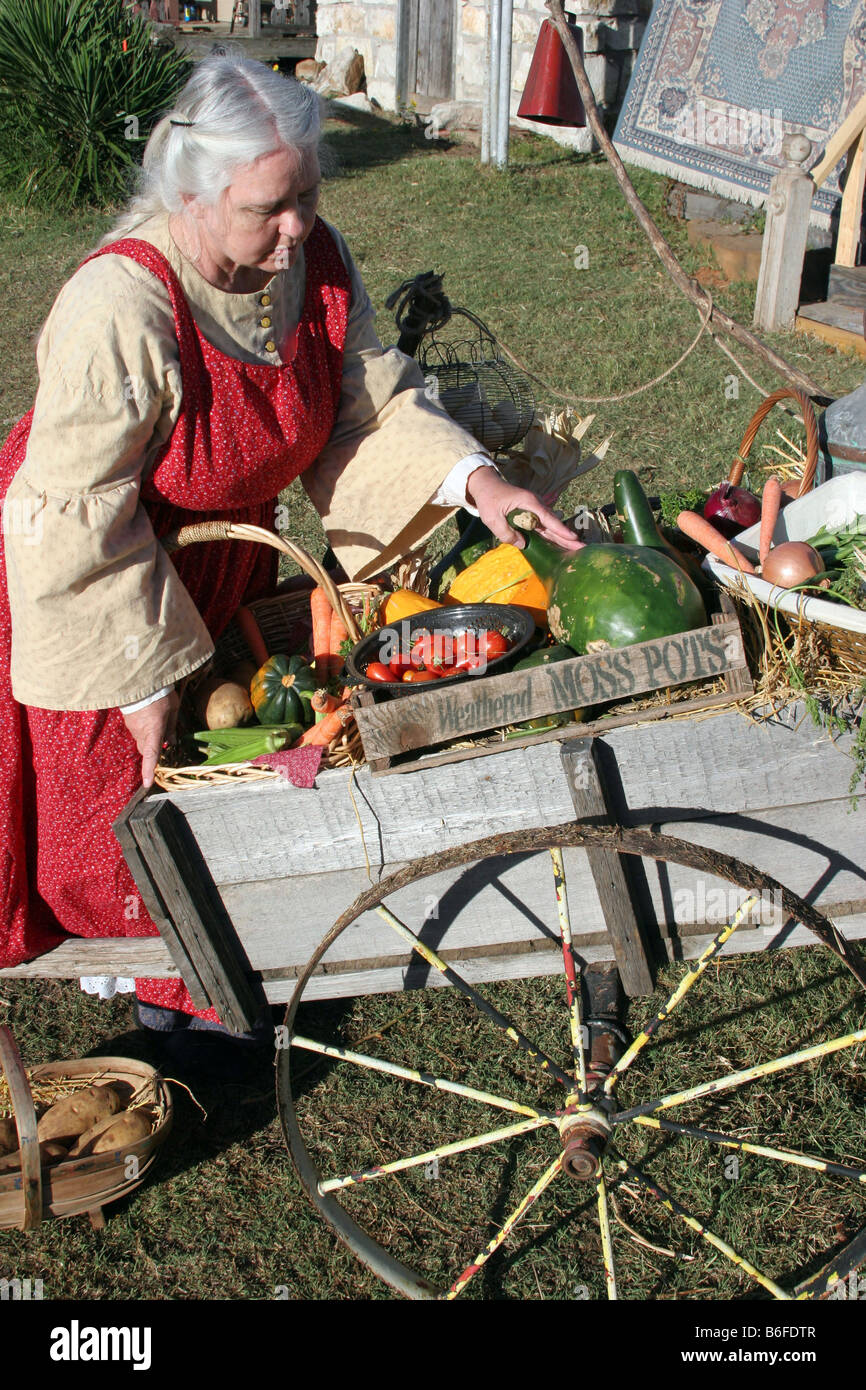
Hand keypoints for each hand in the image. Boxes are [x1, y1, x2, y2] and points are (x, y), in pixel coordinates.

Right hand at [122, 690, 180, 788]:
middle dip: (153, 749)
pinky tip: (149, 715)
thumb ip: (172, 727)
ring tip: (157, 719)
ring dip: (149, 736)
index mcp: (153, 730)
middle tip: (163, 738)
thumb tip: (171, 742)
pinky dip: (143, 728)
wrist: (139, 679)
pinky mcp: (128, 721)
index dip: (149, 770)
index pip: (150, 755)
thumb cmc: (159, 693)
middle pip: (146, 749)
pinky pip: (137, 730)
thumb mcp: (172, 709)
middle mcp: (140, 732)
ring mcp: (132, 727)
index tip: (146, 783)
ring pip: (141, 740)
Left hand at [466, 467, 583, 550]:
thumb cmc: (489, 499)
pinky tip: (561, 544)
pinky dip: (552, 535)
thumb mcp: (492, 518)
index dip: (560, 530)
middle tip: (582, 548)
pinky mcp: (532, 514)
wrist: (487, 485)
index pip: (547, 518)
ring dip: (562, 537)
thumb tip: (523, 544)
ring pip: (551, 526)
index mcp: (529, 502)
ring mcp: (535, 509)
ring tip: (576, 548)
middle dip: (567, 537)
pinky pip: (544, 527)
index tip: (573, 538)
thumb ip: (506, 533)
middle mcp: (536, 505)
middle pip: (554, 523)